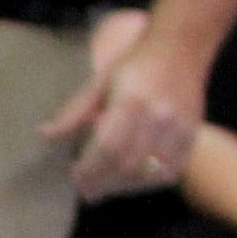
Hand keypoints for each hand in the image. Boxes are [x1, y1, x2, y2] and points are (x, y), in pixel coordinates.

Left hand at [45, 27, 206, 202]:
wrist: (182, 47)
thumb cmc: (134, 64)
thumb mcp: (99, 82)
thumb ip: (74, 113)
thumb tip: (44, 135)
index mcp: (133, 101)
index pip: (108, 148)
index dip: (89, 169)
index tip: (74, 177)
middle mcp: (159, 117)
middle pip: (127, 165)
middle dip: (103, 183)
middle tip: (86, 190)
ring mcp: (179, 128)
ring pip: (149, 173)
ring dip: (123, 187)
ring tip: (105, 186)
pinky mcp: (192, 135)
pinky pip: (170, 171)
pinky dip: (147, 182)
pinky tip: (130, 180)